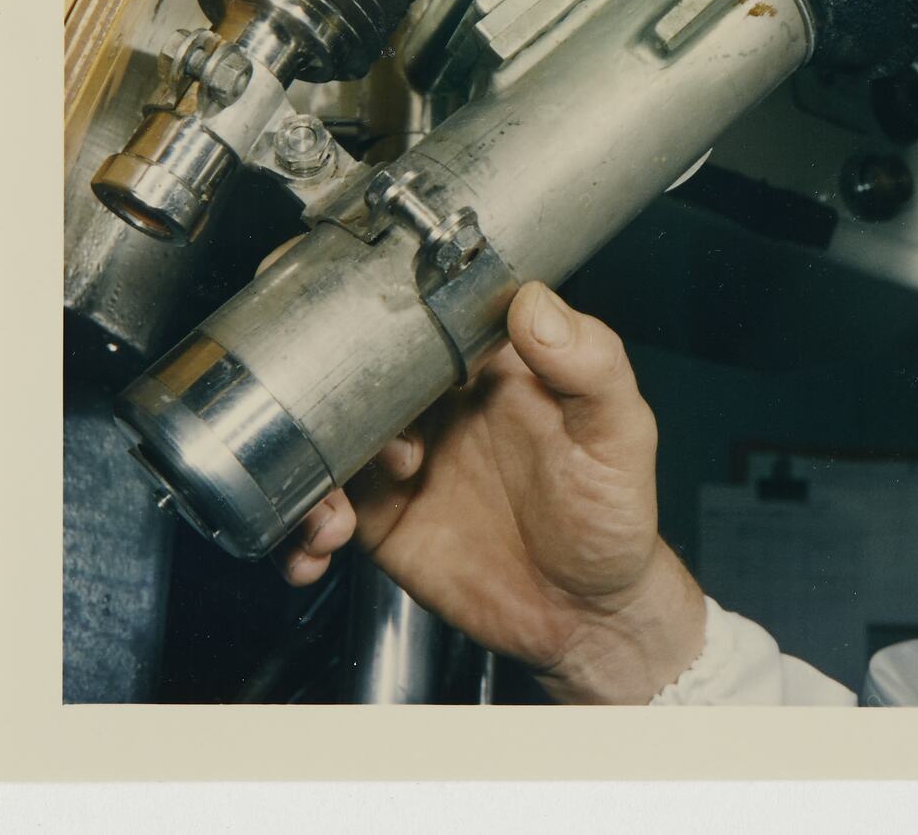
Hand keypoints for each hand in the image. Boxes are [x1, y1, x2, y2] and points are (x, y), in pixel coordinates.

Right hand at [276, 279, 706, 703]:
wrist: (589, 615)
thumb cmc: (612, 514)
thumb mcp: (618, 434)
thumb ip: (589, 366)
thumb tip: (536, 302)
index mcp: (489, 363)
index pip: (424, 310)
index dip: (377, 304)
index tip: (343, 310)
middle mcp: (439, 402)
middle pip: (355, 369)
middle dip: (317, 389)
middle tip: (321, 425)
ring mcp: (404, 457)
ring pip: (325, 437)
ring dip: (309, 467)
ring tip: (335, 511)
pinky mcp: (382, 517)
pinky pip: (322, 509)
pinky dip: (300, 528)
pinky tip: (317, 547)